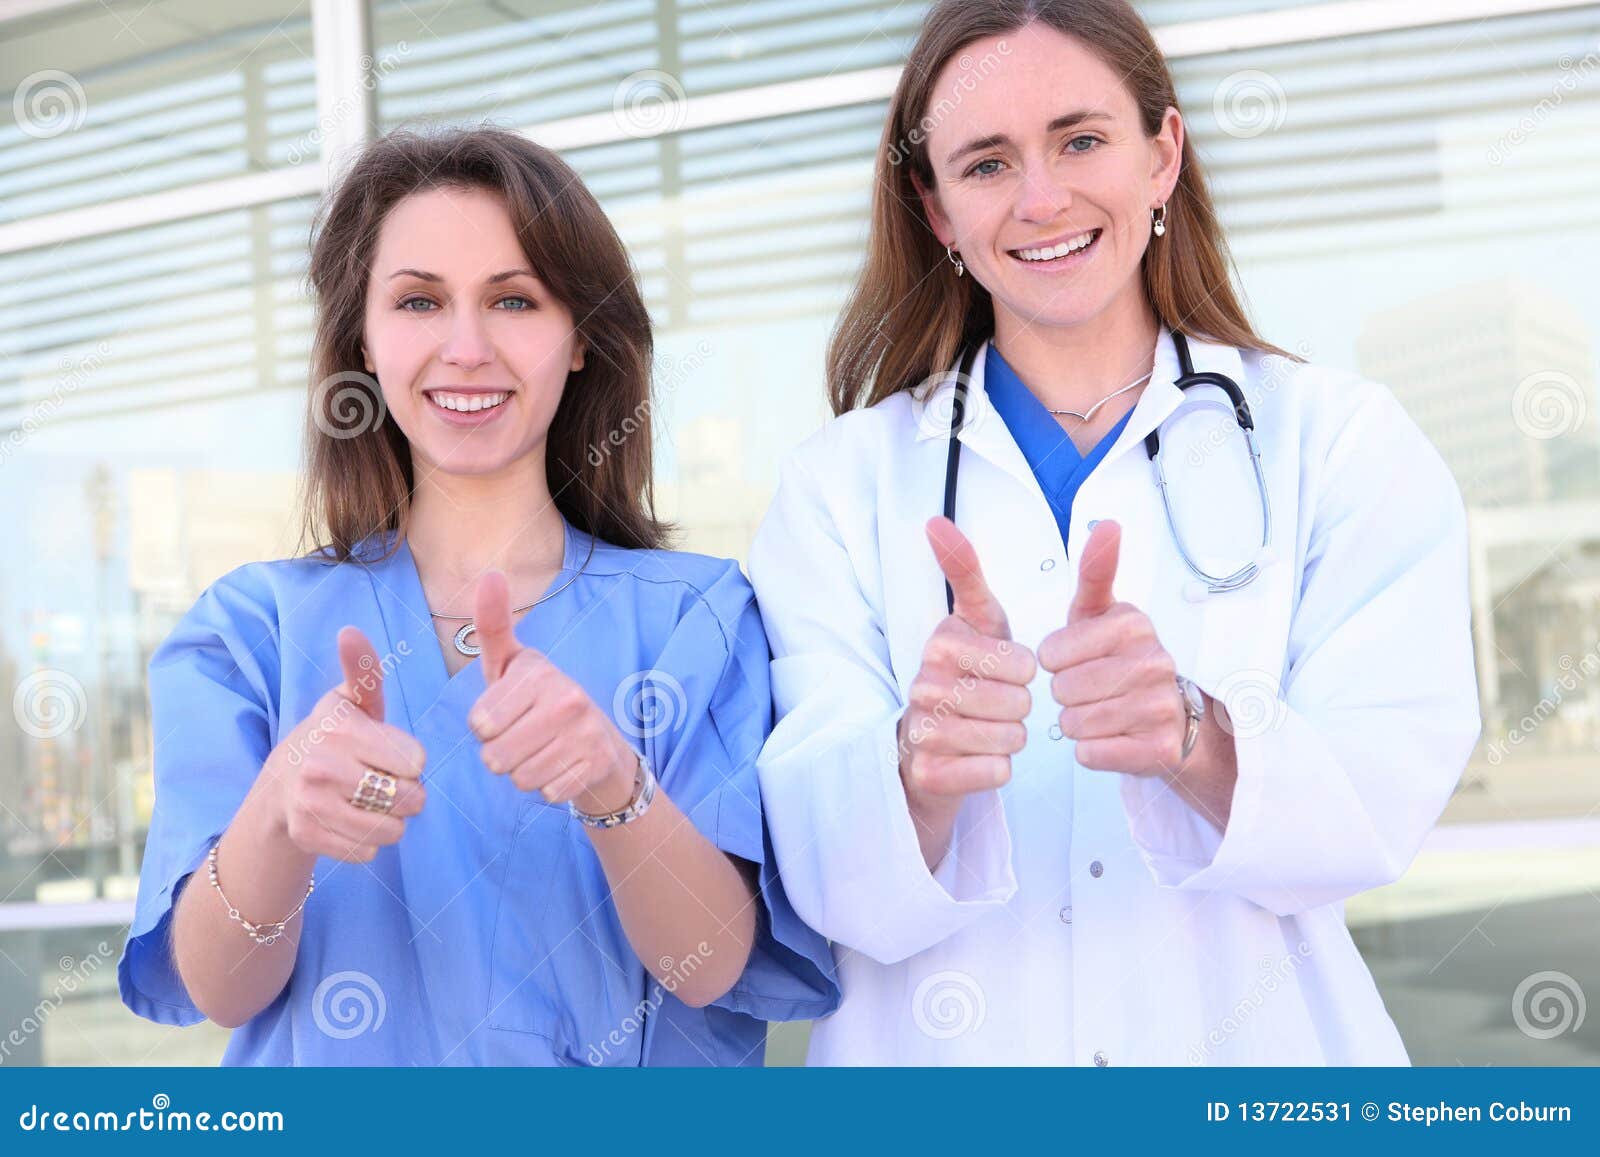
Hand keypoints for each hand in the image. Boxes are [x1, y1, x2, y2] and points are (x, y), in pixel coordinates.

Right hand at [266, 627, 427, 861]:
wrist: (280, 786)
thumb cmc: (333, 738)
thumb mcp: (351, 703)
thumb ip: (362, 671)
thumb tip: (349, 631)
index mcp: (341, 729)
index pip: (417, 761)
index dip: (410, 761)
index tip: (386, 754)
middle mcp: (321, 765)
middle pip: (411, 798)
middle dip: (407, 794)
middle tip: (381, 782)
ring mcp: (311, 803)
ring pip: (392, 829)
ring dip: (391, 821)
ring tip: (367, 802)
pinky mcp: (307, 836)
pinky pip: (369, 852)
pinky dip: (368, 842)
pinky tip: (349, 821)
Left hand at [468, 570, 637, 814]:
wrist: (602, 744)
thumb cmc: (540, 700)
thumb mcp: (512, 664)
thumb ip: (493, 624)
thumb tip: (491, 573)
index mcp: (539, 673)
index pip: (479, 723)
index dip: (485, 727)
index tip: (506, 714)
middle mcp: (567, 698)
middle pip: (495, 756)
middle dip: (500, 755)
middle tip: (522, 738)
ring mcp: (585, 733)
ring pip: (519, 778)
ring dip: (523, 773)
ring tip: (541, 752)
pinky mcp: (597, 765)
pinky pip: (545, 793)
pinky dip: (548, 788)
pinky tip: (561, 768)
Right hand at [898, 517, 1036, 804]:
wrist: (937, 741)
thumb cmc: (970, 673)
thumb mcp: (978, 618)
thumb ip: (965, 569)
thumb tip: (934, 519)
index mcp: (941, 642)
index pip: (1022, 663)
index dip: (1026, 672)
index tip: (1005, 670)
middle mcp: (923, 683)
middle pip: (1016, 703)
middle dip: (1020, 707)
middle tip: (999, 704)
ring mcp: (921, 729)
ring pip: (1008, 739)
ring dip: (1011, 738)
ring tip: (991, 730)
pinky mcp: (927, 771)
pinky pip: (995, 772)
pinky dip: (999, 768)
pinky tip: (980, 757)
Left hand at [1038, 520, 1186, 775]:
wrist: (1170, 716)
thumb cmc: (1118, 659)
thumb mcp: (1100, 613)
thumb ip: (1095, 571)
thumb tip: (1108, 524)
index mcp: (1134, 624)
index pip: (1052, 654)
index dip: (1056, 662)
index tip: (1079, 659)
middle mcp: (1154, 662)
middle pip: (1063, 691)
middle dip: (1066, 696)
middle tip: (1091, 690)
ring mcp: (1161, 707)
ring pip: (1075, 724)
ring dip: (1077, 723)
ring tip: (1101, 712)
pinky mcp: (1160, 749)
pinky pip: (1091, 753)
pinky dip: (1091, 750)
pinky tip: (1112, 737)